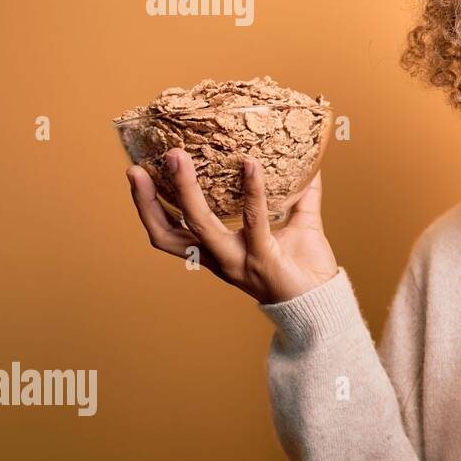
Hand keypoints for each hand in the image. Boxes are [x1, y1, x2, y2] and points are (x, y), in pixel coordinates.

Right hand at [126, 148, 338, 304]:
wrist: (324, 303)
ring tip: (177, 157)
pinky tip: (251, 164)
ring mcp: (238, 261)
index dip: (148, 208)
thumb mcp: (298, 224)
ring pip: (200, 225)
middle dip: (147, 202)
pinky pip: (254, 221)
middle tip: (136, 169)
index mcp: (217, 252)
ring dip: (185, 190)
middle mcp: (219, 259)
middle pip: (167, 234)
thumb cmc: (306, 267)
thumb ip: (300, 194)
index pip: (169, 232)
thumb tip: (308, 161)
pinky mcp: (263, 259)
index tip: (137, 174)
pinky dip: (252, 191)